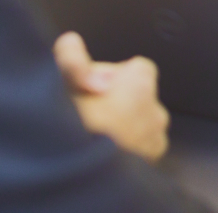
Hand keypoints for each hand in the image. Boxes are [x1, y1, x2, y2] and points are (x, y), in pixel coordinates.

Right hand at [53, 31, 170, 161]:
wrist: (80, 177)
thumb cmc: (74, 130)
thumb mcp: (62, 82)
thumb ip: (69, 55)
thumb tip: (72, 41)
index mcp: (140, 84)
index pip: (137, 68)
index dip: (113, 76)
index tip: (93, 89)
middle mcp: (156, 111)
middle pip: (138, 97)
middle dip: (118, 103)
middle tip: (89, 116)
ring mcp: (155, 140)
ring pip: (140, 124)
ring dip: (123, 127)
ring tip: (94, 137)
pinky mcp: (152, 163)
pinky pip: (141, 148)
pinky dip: (127, 150)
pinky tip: (104, 152)